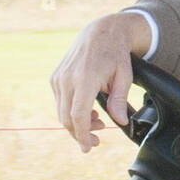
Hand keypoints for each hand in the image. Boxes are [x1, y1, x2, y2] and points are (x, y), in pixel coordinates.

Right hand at [50, 11, 151, 152]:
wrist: (100, 33)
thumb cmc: (114, 54)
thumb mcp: (124, 76)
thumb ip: (119, 100)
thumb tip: (120, 121)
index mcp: (84, 78)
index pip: (78, 115)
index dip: (82, 134)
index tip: (88, 146)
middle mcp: (67, 78)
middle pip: (67, 118)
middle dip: (80, 133)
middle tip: (97, 140)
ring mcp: (59, 78)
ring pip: (62, 112)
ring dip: (78, 123)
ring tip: (98, 123)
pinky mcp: (55, 78)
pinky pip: (60, 103)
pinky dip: (72, 112)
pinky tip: (89, 111)